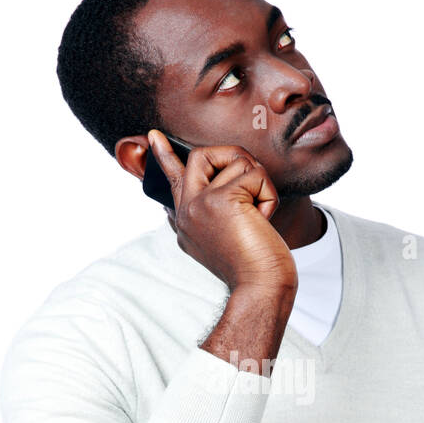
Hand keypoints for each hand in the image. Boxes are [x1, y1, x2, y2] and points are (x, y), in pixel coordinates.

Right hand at [148, 130, 296, 295]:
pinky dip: (268, 194)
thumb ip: (219, 208)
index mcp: (187, 222)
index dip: (165, 157)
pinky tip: (263, 219)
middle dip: (233, 158)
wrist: (260, 287)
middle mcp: (187, 212)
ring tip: (258, 216)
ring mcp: (199, 205)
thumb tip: (233, 176)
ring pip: (236, 161)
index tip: (154, 136)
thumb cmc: (254, 266)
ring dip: (259, 184)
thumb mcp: (229, 235)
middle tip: (249, 186)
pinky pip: (254, 174)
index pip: (173, 182)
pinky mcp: (220, 200)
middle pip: (200, 156)